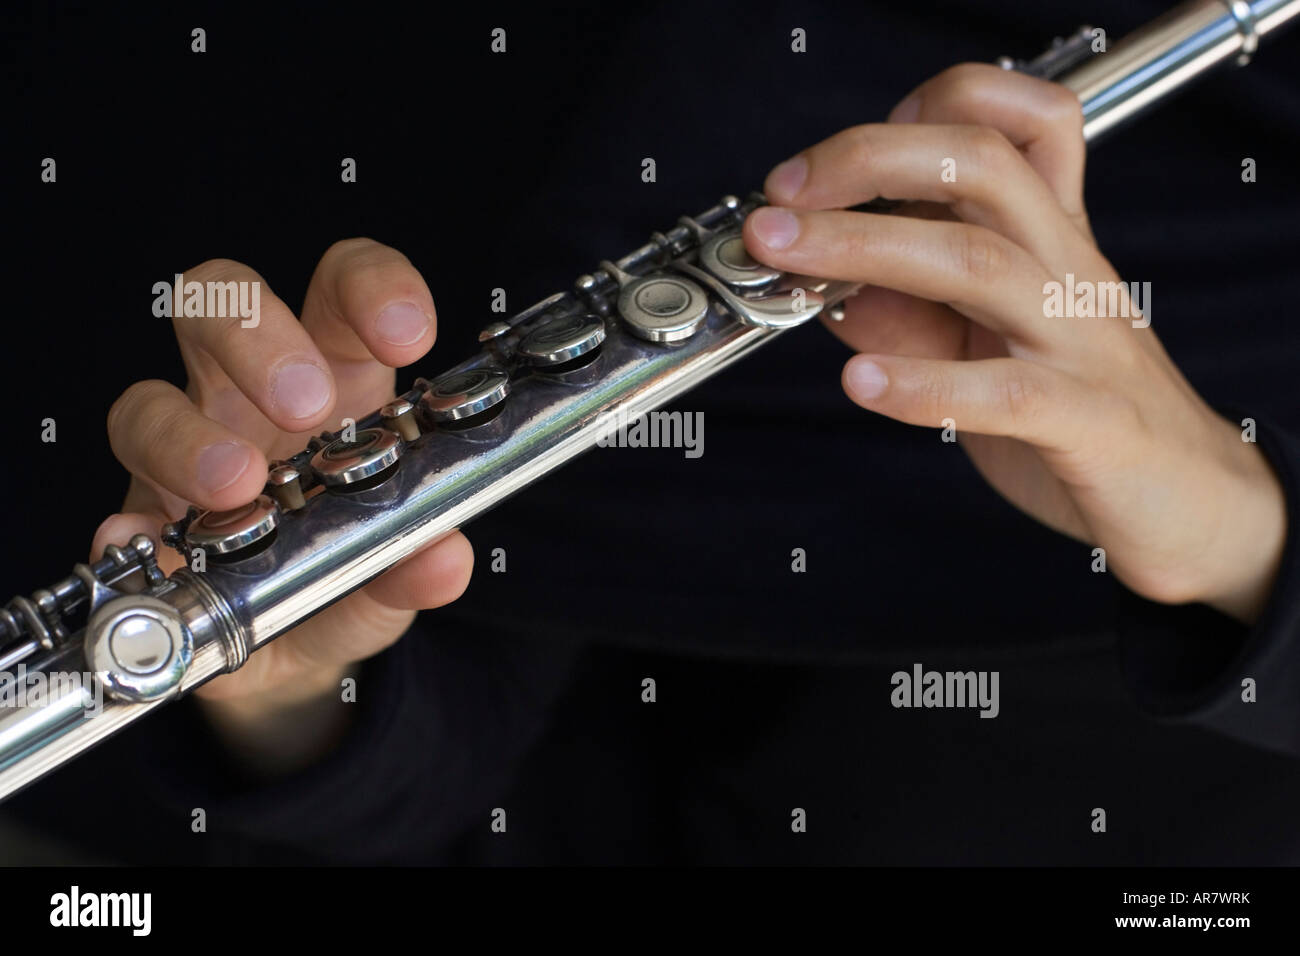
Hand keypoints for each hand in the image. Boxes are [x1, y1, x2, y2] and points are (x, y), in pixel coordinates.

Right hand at [96, 240, 473, 770]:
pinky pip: (111, 515)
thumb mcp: (392, 578)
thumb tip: (443, 558)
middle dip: (259, 339)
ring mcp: (181, 454)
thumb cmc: (344, 583)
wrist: (288, 665)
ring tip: (236, 486)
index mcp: (333, 380)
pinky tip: (147, 549)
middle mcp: (246, 399)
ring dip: (187, 437)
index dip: (369, 287)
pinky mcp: (136, 529)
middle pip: (222, 302)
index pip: (340, 290)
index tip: (405, 335)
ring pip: (147, 399)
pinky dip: (125, 532)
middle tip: (305, 407)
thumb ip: (418, 565)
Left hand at [743, 64, 1284, 623]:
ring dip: (868, 249)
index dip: (920, 115)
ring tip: (790, 259)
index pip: (1009, 125)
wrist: (1191, 500)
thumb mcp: (987, 347)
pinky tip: (862, 382)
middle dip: (867, 163)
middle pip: (980, 167)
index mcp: (1048, 239)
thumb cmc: (1082, 411)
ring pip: (980, 263)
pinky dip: (926, 385)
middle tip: (779, 198)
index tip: (830, 161)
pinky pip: (1007, 394)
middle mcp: (1065, 270)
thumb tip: (828, 289)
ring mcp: (1080, 340)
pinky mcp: (1089, 420)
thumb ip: (914, 314)